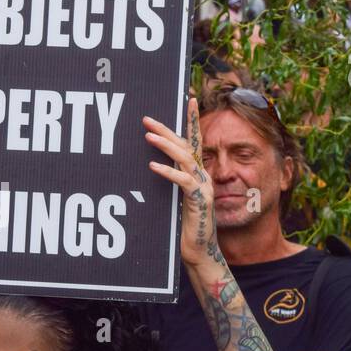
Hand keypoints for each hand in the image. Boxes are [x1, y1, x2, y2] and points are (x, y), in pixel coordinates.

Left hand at [144, 97, 219, 269]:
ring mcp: (203, 187)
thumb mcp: (173, 199)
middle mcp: (203, 176)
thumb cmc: (182, 226)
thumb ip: (170, 180)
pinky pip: (184, 181)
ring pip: (186, 158)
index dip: (192, 120)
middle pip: (186, 145)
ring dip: (166, 145)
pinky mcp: (200, 201)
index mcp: (197, 173)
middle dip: (167, 129)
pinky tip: (153, 166)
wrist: (198, 251)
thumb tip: (150, 164)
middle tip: (146, 119)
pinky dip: (168, 172)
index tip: (188, 99)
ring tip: (147, 136)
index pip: (194, 141)